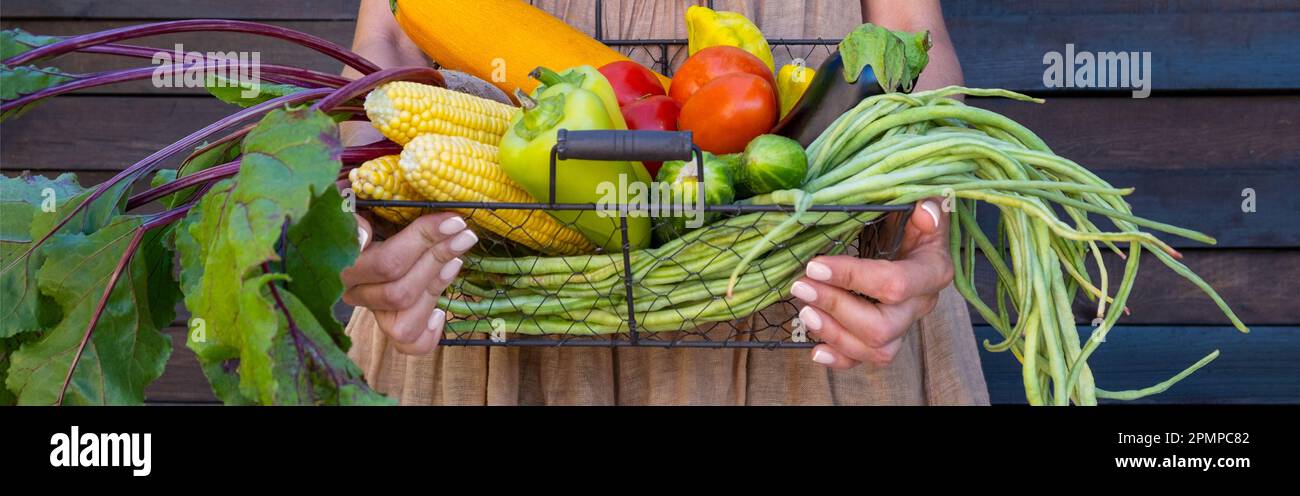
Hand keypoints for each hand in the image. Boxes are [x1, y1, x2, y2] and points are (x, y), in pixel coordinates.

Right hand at [342, 212, 477, 354]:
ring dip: (435, 287)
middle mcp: (353, 292)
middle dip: (439, 260)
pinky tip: (440, 312)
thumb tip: (362, 234)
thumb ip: (350, 209)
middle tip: (465, 234)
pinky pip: (408, 344)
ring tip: (456, 261)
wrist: (359, 232)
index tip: (453, 220)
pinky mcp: (390, 325)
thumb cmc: (364, 209)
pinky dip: (428, 334)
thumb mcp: (353, 199)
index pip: (385, 260)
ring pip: (404, 320)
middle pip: (400, 291)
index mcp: (341, 262)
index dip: (423, 240)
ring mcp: (372, 311)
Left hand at [790, 198, 952, 368]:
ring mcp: (905, 324)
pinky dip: (841, 359)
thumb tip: (926, 211)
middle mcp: (922, 304)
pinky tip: (816, 350)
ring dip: (834, 334)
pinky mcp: (887, 336)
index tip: (815, 265)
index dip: (853, 278)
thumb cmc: (910, 216)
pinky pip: (867, 358)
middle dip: (836, 309)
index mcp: (933, 270)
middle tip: (801, 287)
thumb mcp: (919, 202)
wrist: (910, 235)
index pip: (894, 284)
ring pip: (876, 349)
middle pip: (882, 327)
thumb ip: (927, 205)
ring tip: (804, 312)